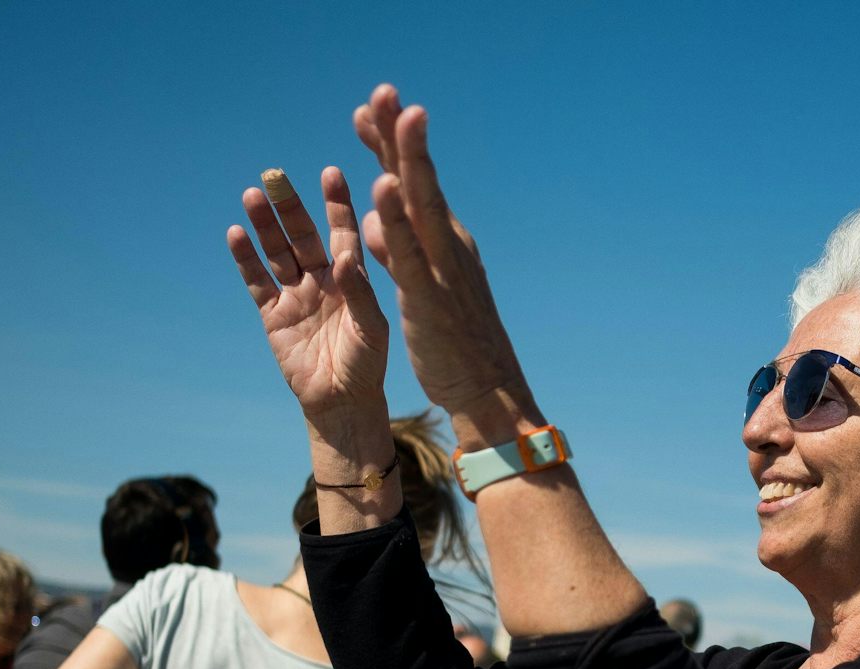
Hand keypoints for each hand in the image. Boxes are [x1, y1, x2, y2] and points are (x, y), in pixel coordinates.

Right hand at [228, 167, 387, 440]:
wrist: (341, 401)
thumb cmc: (367, 366)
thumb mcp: (371, 330)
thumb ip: (358, 294)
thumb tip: (342, 259)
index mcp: (351, 280)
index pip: (344, 233)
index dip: (337, 204)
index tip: (331, 173)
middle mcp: (322, 281)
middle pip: (303, 235)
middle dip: (290, 206)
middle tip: (275, 175)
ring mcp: (296, 296)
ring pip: (278, 252)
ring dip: (265, 225)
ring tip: (252, 195)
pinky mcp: (274, 315)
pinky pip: (257, 281)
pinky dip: (246, 258)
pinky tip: (236, 233)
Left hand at [353, 85, 539, 436]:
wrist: (487, 387)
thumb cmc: (455, 341)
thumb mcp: (420, 287)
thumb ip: (396, 252)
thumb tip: (371, 225)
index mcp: (444, 241)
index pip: (414, 182)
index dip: (393, 143)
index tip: (373, 108)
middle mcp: (447, 244)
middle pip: (420, 178)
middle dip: (402, 133)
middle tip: (386, 90)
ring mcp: (442, 267)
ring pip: (421, 203)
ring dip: (408, 157)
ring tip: (397, 115)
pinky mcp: (430, 295)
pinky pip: (410, 250)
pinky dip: (396, 217)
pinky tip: (384, 186)